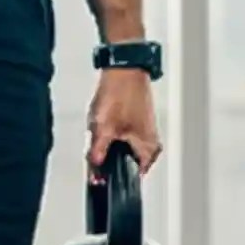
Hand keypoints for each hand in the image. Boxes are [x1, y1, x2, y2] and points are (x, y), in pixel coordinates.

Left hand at [87, 68, 160, 182]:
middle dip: (105, 156)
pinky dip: (109, 131)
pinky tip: (102, 119)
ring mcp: (143, 131)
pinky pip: (120, 134)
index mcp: (148, 150)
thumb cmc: (122, 94)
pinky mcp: (135, 120)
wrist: (124, 68)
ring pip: (119, 146)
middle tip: (94, 144)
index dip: (111, 176)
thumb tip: (95, 167)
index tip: (98, 176)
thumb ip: (98, 152)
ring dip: (105, 142)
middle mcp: (150, 142)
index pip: (130, 176)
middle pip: (122, 161)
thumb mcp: (104, 128)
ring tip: (100, 124)